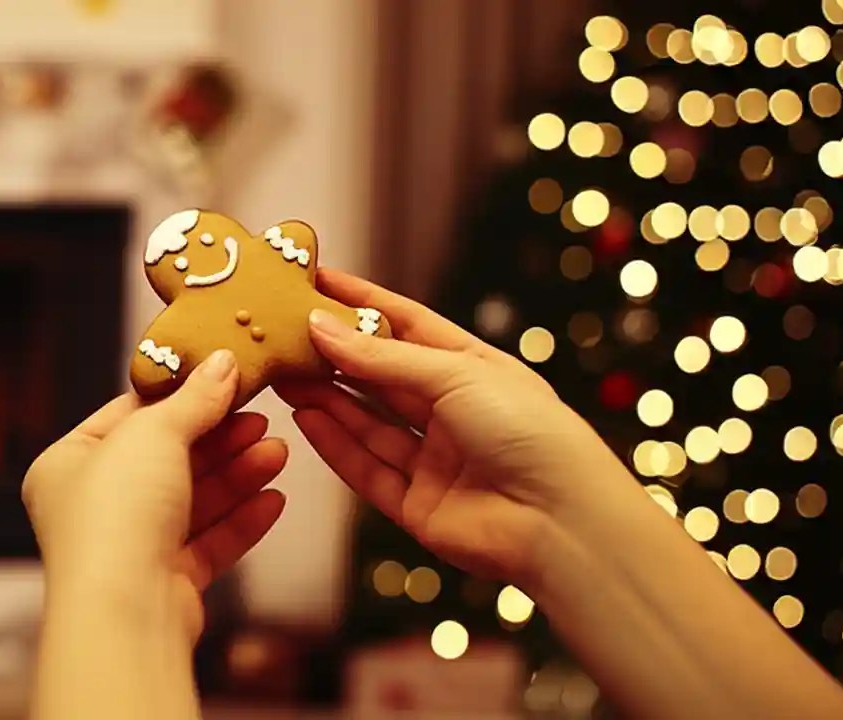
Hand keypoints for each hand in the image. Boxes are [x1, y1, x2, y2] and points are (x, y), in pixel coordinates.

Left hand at [23, 350, 287, 637]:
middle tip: (262, 417)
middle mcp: (94, 506)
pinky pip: (208, 543)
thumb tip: (224, 363)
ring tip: (279, 451)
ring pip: (193, 501)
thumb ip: (194, 398)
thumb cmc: (115, 517)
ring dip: (238, 474)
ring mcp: (130, 546)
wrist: (123, 613)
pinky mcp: (165, 582)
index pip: (129, 416)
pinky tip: (274, 498)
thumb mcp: (155, 434)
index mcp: (68, 464)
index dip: (181, 396)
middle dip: (220, 439)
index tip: (226, 380)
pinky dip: (241, 519)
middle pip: (168, 459)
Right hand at [277, 269, 625, 588]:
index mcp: (473, 369)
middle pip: (381, 378)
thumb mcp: (454, 375)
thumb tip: (320, 328)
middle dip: (333, 356)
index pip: (407, 325)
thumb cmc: (528, 432)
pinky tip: (305, 419)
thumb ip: (381, 359)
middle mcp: (453, 412)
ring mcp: (435, 461)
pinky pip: (367, 470)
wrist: (561, 522)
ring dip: (326, 399)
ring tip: (282, 375)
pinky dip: (335, 445)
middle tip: (282, 336)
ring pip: (368, 423)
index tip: (315, 282)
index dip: (361, 303)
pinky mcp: (419, 505)